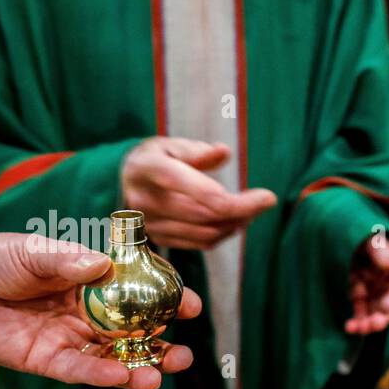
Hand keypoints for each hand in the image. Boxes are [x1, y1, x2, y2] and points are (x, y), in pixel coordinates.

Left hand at [0, 233, 200, 388]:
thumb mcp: (33, 250)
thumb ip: (66, 260)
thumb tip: (102, 265)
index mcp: (89, 281)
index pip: (136, 292)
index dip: (164, 299)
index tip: (190, 305)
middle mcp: (84, 312)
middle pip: (131, 333)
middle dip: (161, 344)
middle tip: (185, 355)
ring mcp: (67, 338)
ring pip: (111, 357)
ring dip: (139, 366)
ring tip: (166, 371)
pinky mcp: (44, 360)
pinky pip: (78, 370)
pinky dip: (100, 374)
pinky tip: (123, 375)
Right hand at [120, 137, 276, 249]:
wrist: (121, 182)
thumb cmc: (155, 158)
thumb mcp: (172, 145)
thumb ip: (197, 151)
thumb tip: (224, 153)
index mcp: (148, 168)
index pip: (194, 189)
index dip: (234, 200)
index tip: (267, 197)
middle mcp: (144, 199)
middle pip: (204, 215)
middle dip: (242, 211)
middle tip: (264, 201)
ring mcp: (147, 224)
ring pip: (203, 233)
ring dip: (234, 225)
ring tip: (250, 210)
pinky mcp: (155, 240)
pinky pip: (197, 244)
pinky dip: (221, 235)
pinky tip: (232, 221)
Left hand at [346, 239, 388, 334]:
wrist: (355, 241)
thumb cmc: (371, 238)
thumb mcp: (376, 239)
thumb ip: (382, 251)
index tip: (385, 307)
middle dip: (383, 318)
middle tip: (373, 323)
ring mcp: (379, 295)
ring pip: (377, 315)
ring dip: (368, 325)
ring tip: (356, 328)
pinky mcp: (363, 299)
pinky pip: (362, 314)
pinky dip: (356, 322)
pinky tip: (349, 327)